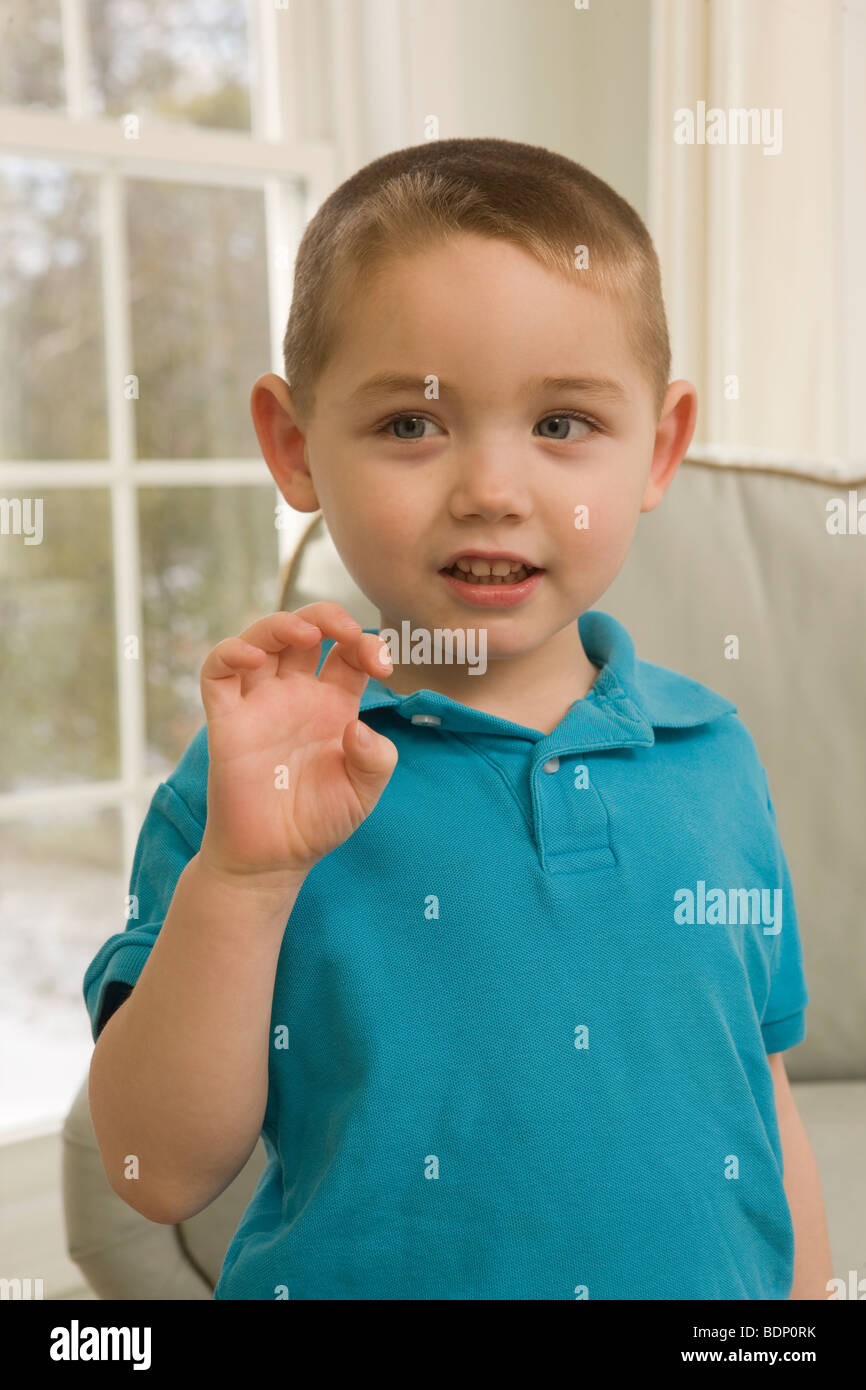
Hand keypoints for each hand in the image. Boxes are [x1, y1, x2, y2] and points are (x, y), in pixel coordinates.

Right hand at [197, 604, 397, 880]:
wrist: (272, 861)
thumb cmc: (318, 824)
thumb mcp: (364, 794)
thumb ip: (376, 761)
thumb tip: (358, 729)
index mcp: (333, 705)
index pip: (348, 654)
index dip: (366, 645)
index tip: (383, 664)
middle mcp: (295, 695)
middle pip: (305, 632)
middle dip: (328, 617)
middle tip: (347, 632)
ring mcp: (259, 704)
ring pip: (260, 639)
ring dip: (281, 624)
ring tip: (306, 633)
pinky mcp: (227, 720)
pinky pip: (218, 672)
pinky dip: (230, 653)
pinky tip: (252, 657)